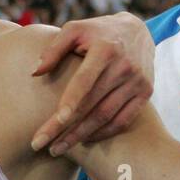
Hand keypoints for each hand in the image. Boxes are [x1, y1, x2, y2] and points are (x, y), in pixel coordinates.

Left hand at [30, 11, 153, 154]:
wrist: (137, 30)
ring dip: (81, 136)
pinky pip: (123, 120)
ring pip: (106, 117)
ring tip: (57, 149)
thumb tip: (34, 72)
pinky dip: (103, 133)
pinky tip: (83, 141)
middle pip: (91, 105)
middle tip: (40, 145)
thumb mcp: (74, 30)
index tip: (55, 121)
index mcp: (105, 50)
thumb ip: (53, 49)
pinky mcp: (146, 92)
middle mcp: (124, 67)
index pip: (84, 81)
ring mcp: (138, 82)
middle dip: (65, 128)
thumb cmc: (96, 31)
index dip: (71, 102)